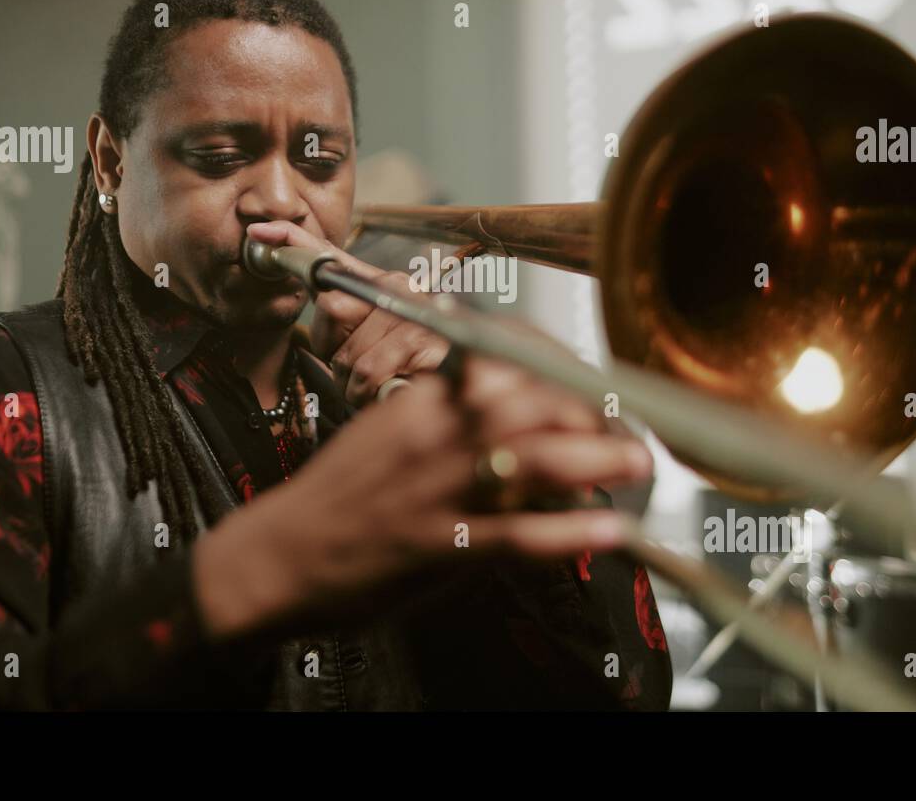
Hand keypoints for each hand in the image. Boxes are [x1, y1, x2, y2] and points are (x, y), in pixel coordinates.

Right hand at [194, 353, 653, 637]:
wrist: (279, 552)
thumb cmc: (338, 494)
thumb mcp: (388, 433)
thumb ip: (447, 417)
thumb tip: (509, 412)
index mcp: (422, 401)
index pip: (505, 363)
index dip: (561, 367)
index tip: (592, 380)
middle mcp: (437, 435)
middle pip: (533, 404)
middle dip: (593, 412)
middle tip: (627, 429)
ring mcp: (441, 489)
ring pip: (534, 459)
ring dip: (598, 458)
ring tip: (637, 464)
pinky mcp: (441, 545)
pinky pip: (517, 535)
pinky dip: (569, 534)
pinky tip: (608, 534)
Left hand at [246, 220, 448, 405]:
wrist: (466, 389)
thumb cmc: (407, 369)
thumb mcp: (363, 344)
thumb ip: (338, 323)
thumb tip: (320, 300)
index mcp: (379, 284)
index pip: (331, 256)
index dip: (296, 242)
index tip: (262, 231)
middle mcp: (398, 288)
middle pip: (332, 308)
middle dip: (336, 354)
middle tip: (359, 371)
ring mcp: (411, 312)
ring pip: (348, 352)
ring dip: (353, 383)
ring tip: (378, 385)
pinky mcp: (420, 341)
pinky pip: (369, 374)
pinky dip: (370, 394)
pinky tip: (389, 391)